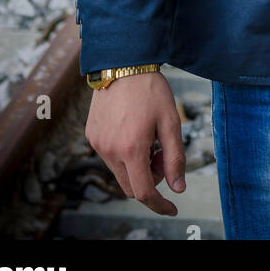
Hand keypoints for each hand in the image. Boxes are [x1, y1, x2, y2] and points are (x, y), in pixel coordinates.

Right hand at [85, 70, 185, 215]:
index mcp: (131, 149)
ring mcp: (97, 143)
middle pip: (131, 186)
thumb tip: (178, 188)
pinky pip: (109, 156)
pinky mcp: (91, 135)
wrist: (122, 63)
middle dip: (150, 179)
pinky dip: (123, 153)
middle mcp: (109, 150)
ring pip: (119, 171)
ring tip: (147, 136)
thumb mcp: (170, 121)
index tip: (171, 207)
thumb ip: (175, 157)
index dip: (159, 204)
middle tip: (161, 152)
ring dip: (136, 165)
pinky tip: (133, 129)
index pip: (144, 192)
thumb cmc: (150, 90)